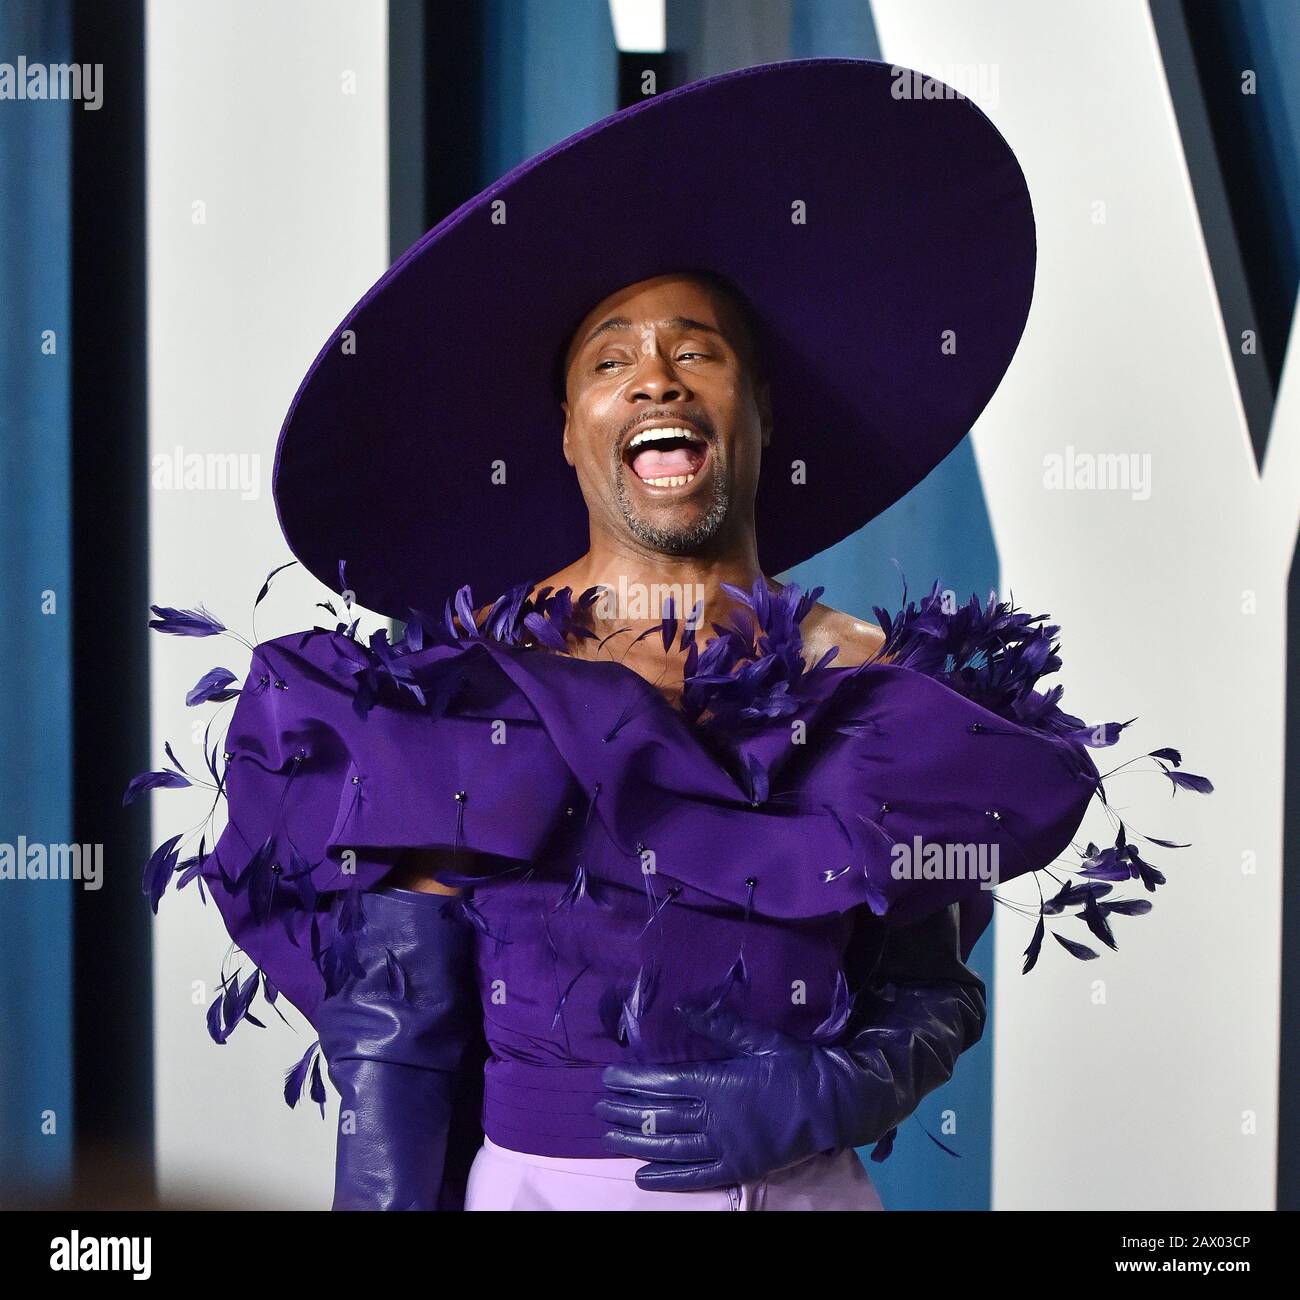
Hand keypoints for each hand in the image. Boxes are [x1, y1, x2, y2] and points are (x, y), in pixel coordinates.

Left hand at [595, 924, 985, 1192]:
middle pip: (659, 1115)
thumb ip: (719, 1025)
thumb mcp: (759, 1038)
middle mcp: (716, 1118)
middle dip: (624, 1109)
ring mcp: (725, 1146)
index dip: (634, 1081)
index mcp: (720, 1082)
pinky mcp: (737, 1167)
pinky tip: (641, 1175)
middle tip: (597, 1104)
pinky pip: (695, 1176)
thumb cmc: (795, 1065)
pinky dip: (666, 1177)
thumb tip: (682, 1007)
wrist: (833, 1104)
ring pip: (669, 1146)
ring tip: (606, 1134)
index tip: (609, 1076)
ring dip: (634, 1140)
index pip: (664, 1082)